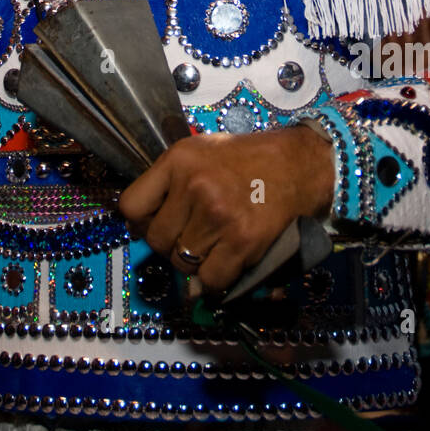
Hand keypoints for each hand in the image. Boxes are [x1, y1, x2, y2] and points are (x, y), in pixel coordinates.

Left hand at [118, 125, 333, 293]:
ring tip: (212, 247)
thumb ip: (170, 182)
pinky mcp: (243, 240)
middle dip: (170, 245)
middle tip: (190, 238)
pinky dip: (217, 279)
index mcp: (178, 160)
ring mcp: (218, 215)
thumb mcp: (201, 152)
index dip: (140, 221)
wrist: (298, 165)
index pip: (130, 206)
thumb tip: (143, 226)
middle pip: (157, 240)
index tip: (153, 224)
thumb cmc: (247, 159)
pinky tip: (227, 263)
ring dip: (195, 263)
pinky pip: (211, 278)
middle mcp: (194, 186)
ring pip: (182, 263)